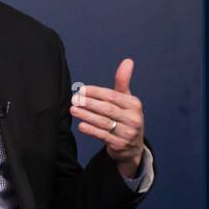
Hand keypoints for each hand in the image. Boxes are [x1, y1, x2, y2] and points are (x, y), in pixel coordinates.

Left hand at [69, 57, 145, 176]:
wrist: (132, 147)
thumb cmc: (125, 117)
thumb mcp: (126, 99)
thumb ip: (123, 82)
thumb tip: (127, 61)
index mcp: (134, 104)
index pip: (112, 96)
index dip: (96, 92)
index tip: (81, 89)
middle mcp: (134, 118)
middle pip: (107, 109)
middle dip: (89, 103)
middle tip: (74, 99)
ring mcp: (128, 133)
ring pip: (104, 122)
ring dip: (86, 116)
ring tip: (73, 110)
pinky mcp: (120, 145)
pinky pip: (103, 136)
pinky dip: (91, 130)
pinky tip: (81, 125)